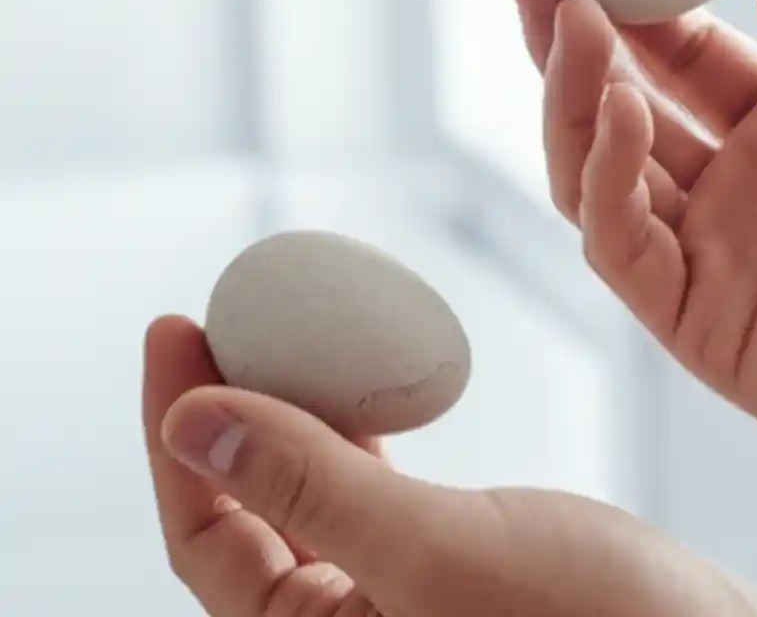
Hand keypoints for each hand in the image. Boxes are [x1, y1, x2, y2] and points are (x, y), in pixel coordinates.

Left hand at [143, 316, 756, 615]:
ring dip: (289, 406)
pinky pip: (367, 482)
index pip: (206, 539)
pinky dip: (357, 425)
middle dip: (226, 405)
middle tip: (223, 311)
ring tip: (284, 325)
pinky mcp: (438, 557)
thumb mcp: (437, 551)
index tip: (176, 327)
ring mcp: (390, 591)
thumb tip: (188, 420)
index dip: (174, 431)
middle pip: (246, 506)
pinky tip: (363, 376)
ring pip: (305, 487)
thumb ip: (309, 488)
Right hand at [511, 0, 756, 489]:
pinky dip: (608, 182)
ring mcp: (716, 257)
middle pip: (619, 107)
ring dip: (577, 102)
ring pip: (601, 175)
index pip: (681, 51)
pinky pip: (625, 250)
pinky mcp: (702, 326)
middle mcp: (740, 187)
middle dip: (569, 42)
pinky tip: (623, 112)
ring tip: (574, 25)